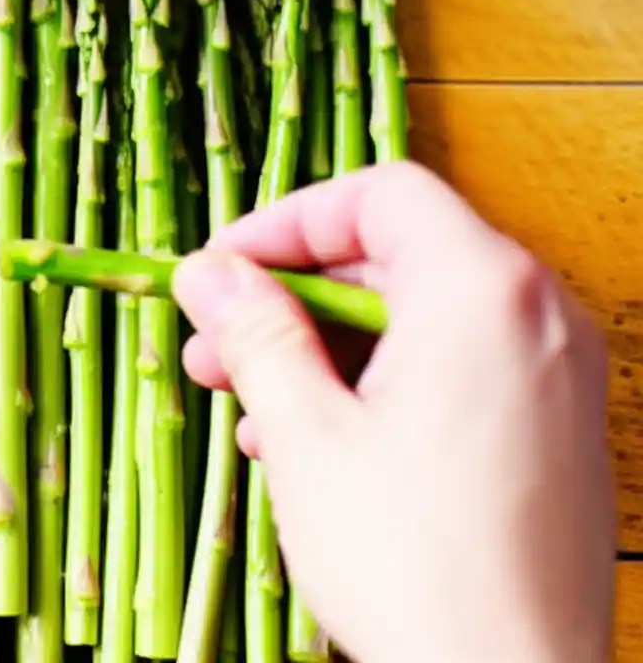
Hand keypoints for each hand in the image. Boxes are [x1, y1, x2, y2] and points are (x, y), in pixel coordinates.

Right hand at [172, 163, 614, 662]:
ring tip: (254, 411)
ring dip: (325, 351)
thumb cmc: (416, 565)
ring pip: (417, 321)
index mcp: (482, 291)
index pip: (379, 194)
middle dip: (292, 299)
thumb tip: (207, 273)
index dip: (286, 222)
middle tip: (215, 348)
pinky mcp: (550, 428)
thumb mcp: (304, 434)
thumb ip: (254, 333)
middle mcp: (536, 315)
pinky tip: (315, 447)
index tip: (221, 270)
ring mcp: (552, 374)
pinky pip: (453, 371)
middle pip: (395, 257)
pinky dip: (379, 387)